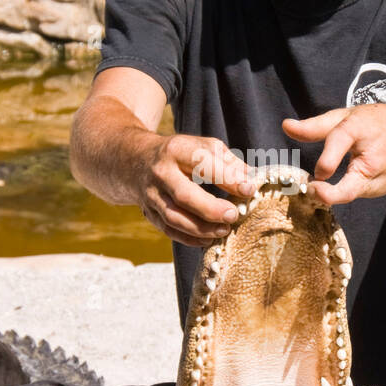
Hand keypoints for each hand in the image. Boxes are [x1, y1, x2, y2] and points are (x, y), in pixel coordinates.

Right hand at [136, 133, 256, 246]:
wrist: (135, 160)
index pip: (202, 163)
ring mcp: (151, 194)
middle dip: (211, 208)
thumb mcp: (202, 146)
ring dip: (201, 228)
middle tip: (234, 215)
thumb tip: (250, 179)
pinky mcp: (148, 212)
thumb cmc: (180, 154)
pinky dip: (189, 238)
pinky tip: (208, 239)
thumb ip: (227, 161)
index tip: (248, 189)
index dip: (227, 177)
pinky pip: (168, 230)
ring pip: (174, 217)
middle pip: (184, 195)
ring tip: (224, 230)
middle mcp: (160, 172)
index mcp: (176, 150)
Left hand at [282, 106, 385, 204]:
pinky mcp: (379, 189)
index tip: (314, 174)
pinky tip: (326, 190)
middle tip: (312, 191)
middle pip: (351, 186)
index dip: (326, 160)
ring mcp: (379, 178)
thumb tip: (285, 126)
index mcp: (361, 128)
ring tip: (314, 190)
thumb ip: (315, 126)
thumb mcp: (346, 117)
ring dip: (330, 195)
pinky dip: (339, 194)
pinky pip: (354, 194)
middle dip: (329, 195)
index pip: (341, 140)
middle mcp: (372, 157)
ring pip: (351, 194)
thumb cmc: (377, 124)